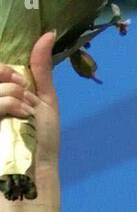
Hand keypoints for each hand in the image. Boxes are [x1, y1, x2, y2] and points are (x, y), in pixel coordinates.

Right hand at [0, 32, 60, 192]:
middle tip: (24, 98)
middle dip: (11, 82)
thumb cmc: (42, 140)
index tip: (21, 80)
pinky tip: (20, 117)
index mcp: (5, 92)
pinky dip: (9, 105)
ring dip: (13, 98)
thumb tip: (48, 34)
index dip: (6, 70)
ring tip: (25, 115)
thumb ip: (41, 68)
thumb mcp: (45, 100)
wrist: (37, 169)